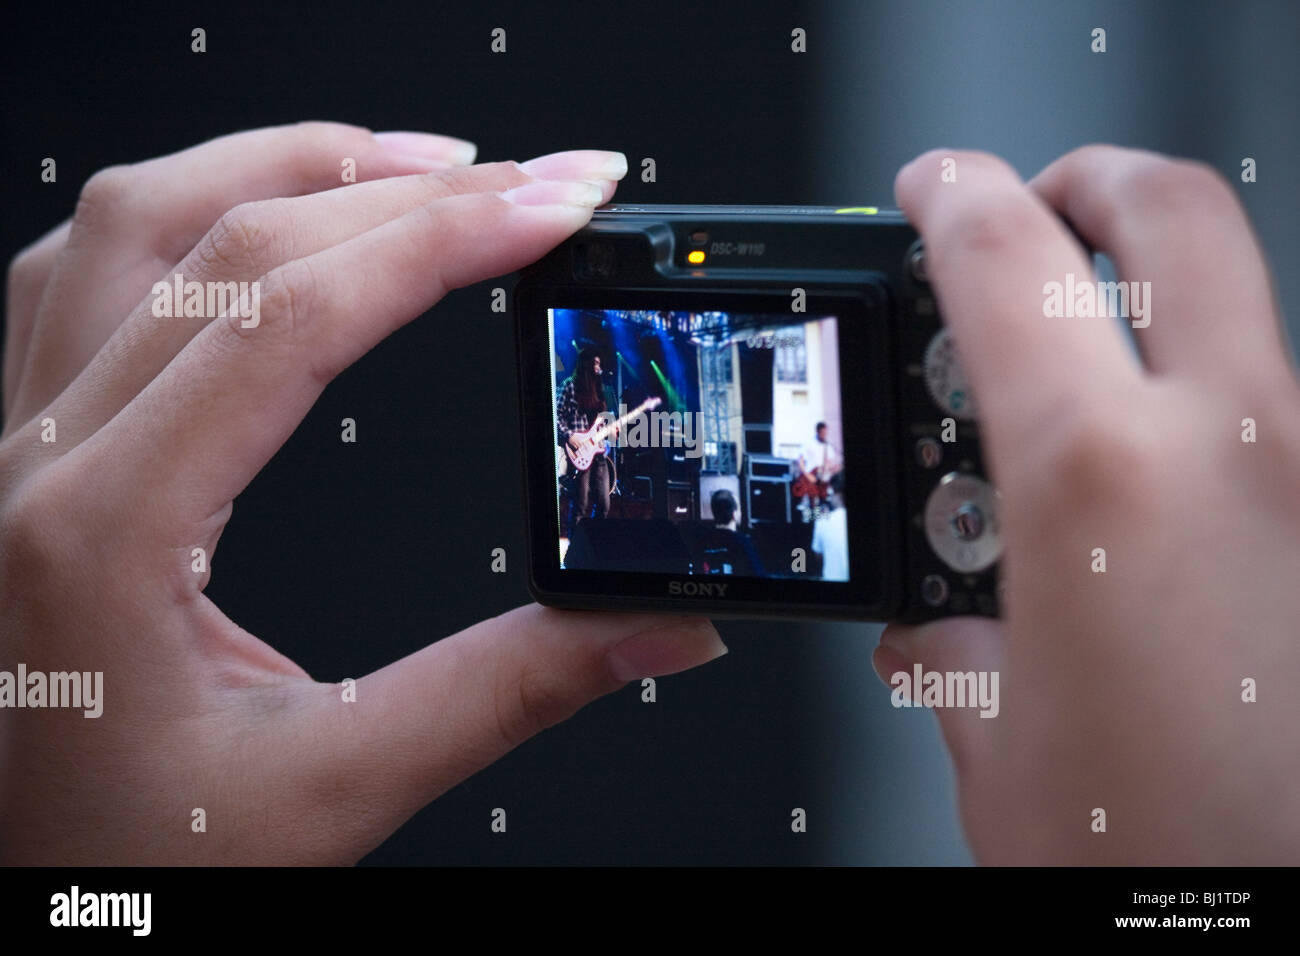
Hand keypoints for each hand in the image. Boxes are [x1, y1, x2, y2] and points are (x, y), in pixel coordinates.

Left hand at [0, 122, 726, 863]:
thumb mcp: (339, 782)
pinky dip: (192, 214)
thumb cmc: (137, 859)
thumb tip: (649, 628)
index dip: (438, 243)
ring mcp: (22, 449)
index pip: (287, 322)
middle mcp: (42, 466)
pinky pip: (81, 272)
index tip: (547, 211)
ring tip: (418, 164)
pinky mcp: (33, 455)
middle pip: (223, 243)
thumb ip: (510, 692)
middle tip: (531, 186)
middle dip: (402, 189)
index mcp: (104, 535)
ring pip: (131, 224)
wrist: (33, 896)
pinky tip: (266, 220)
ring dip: (285, 166)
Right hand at [876, 145, 1299, 863]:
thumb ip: (950, 648)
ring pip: (1243, 307)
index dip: (950, 196)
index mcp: (1103, 480)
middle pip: (1173, 211)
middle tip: (1033, 212)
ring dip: (1157, 297)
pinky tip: (1162, 489)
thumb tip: (935, 628)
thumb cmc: (1165, 861)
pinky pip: (1280, 415)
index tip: (929, 188)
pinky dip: (1212, 406)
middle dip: (1088, 183)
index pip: (1006, 255)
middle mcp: (1239, 448)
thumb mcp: (995, 742)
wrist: (1291, 920)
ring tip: (1084, 360)